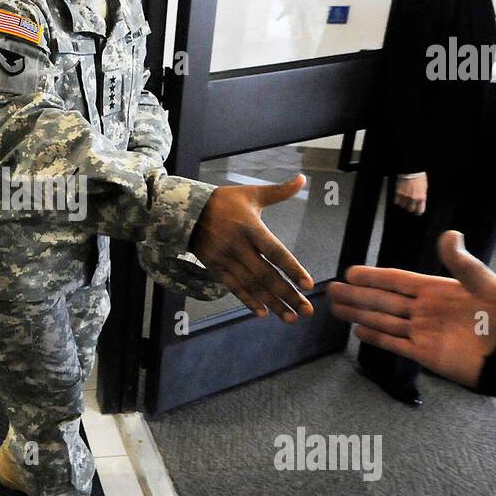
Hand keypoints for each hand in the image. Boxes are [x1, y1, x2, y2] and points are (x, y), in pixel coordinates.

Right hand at [188, 175, 314, 320]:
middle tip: (307, 311)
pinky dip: (248, 301)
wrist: (187, 211)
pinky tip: (263, 312)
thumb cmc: (225, 201)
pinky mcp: (215, 267)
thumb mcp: (251, 194)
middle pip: (266, 275)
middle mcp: (238, 245)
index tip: (307, 285)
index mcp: (250, 227)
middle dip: (287, 295)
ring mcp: (225, 259)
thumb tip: (302, 179)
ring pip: (252, 285)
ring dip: (272, 303)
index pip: (275, 251)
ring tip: (291, 317)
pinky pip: (233, 287)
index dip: (291, 269)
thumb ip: (279, 191)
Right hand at [329, 230, 495, 387]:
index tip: (351, 273)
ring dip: (360, 315)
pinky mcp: (426, 354)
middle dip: (358, 296)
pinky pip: (395, 344)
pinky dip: (377, 339)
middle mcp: (425, 310)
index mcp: (436, 290)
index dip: (374, 277)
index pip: (397, 280)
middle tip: (333, 290)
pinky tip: (359, 332)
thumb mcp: (487, 284)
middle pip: (384, 301)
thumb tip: (449, 235)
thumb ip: (463, 263)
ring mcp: (423, 332)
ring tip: (337, 309)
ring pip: (384, 321)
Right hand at [394, 173, 427, 214]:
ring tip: (405, 200)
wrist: (411, 171)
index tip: (417, 211)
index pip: (419, 210)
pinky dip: (398, 201)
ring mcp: (405, 196)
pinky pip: (396, 201)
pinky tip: (399, 198)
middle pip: (410, 209)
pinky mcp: (398, 193)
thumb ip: (422, 196)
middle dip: (410, 208)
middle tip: (410, 205)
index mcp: (421, 197)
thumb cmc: (419, 177)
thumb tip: (420, 201)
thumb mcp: (424, 188)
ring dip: (403, 204)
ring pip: (403, 206)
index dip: (418, 211)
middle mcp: (413, 198)